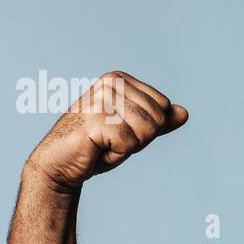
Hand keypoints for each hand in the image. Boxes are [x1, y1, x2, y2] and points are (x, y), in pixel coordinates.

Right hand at [26, 71, 189, 190]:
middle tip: (111, 140)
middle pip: (158, 119)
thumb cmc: (96, 147)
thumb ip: (158, 122)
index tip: (121, 130)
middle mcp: (110, 83)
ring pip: (147, 131)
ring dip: (128, 146)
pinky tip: (97, 149)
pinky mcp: (95, 119)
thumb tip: (184, 113)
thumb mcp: (133, 131)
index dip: (148, 128)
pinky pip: (130, 143)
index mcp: (119, 79)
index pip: (164, 107)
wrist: (59, 163)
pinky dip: (116, 154)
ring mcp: (101, 99)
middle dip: (140, 138)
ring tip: (104, 144)